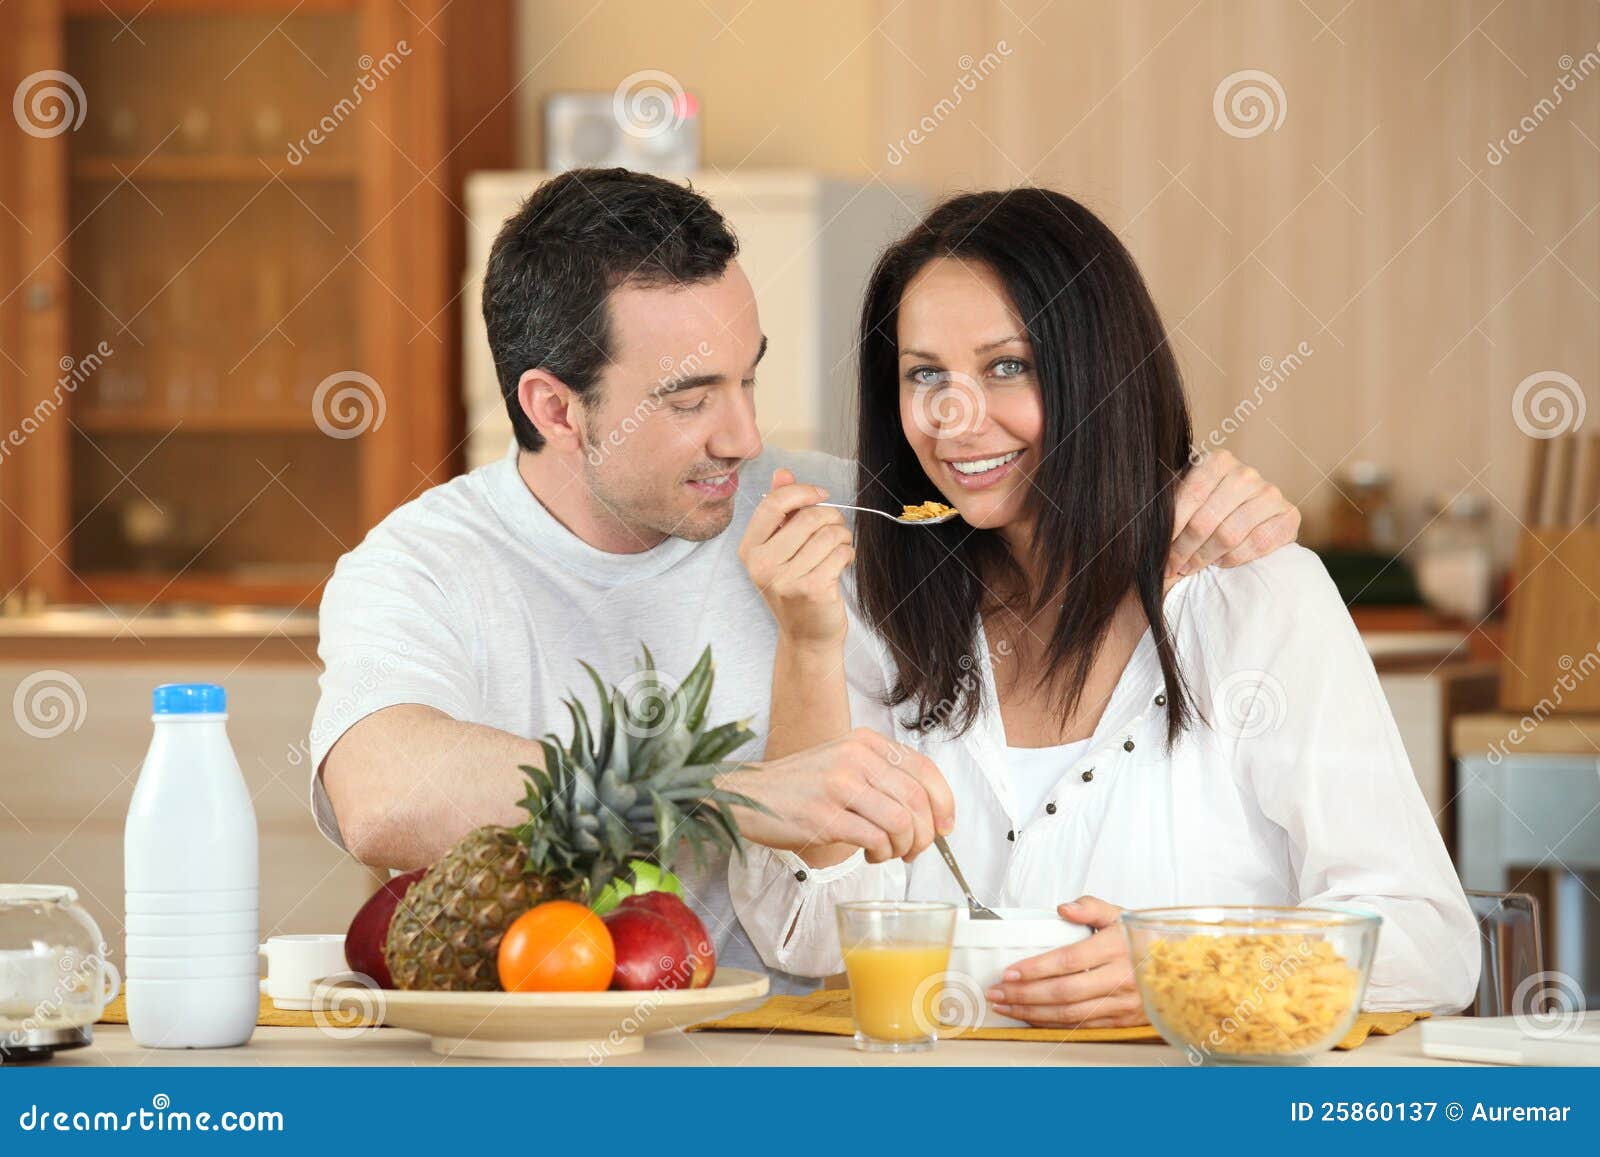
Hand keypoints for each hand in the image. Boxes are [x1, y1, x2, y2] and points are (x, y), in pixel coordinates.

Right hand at [719, 728, 954, 866]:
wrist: (748, 797)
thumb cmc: (799, 788)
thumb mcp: (843, 765)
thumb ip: (881, 777)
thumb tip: (929, 811)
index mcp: (865, 742)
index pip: (925, 770)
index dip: (944, 803)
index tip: (945, 826)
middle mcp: (856, 757)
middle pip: (918, 799)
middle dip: (926, 834)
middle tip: (915, 850)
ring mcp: (841, 784)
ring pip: (901, 821)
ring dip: (904, 846)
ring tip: (888, 853)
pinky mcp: (826, 815)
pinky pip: (875, 838)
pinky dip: (881, 853)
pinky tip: (869, 854)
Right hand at [739, 468, 854, 646]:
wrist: (807, 636)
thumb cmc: (796, 587)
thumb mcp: (781, 549)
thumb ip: (781, 511)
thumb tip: (782, 472)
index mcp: (750, 549)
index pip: (774, 503)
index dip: (802, 492)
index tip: (820, 495)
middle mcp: (762, 565)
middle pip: (808, 517)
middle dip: (831, 517)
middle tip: (836, 529)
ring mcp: (785, 579)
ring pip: (828, 534)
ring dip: (842, 537)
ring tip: (839, 549)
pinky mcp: (811, 589)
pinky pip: (840, 552)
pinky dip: (847, 553)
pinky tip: (842, 564)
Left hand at [985, 896, 1147, 1027]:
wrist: (1181, 969)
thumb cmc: (1143, 939)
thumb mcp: (1120, 914)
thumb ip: (1090, 906)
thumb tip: (1064, 908)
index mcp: (1116, 948)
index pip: (1067, 960)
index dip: (1035, 969)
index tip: (1009, 971)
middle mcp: (1119, 979)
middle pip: (1063, 992)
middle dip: (1024, 994)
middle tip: (997, 992)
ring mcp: (1122, 1004)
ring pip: (1069, 1014)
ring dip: (1032, 1012)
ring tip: (1006, 1006)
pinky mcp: (1122, 1021)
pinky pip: (1081, 1026)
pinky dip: (1052, 1023)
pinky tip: (1032, 1016)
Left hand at [1168, 450, 1299, 575]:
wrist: (1249, 512)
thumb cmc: (1205, 505)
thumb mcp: (1184, 495)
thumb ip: (1167, 504)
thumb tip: (1144, 529)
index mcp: (1218, 460)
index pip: (1189, 497)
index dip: (1171, 529)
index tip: (1159, 550)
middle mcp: (1247, 473)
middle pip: (1207, 521)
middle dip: (1184, 549)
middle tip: (1173, 567)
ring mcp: (1271, 493)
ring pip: (1230, 535)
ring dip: (1206, 557)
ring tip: (1192, 567)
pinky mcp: (1289, 516)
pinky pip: (1257, 545)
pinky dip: (1235, 559)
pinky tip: (1221, 562)